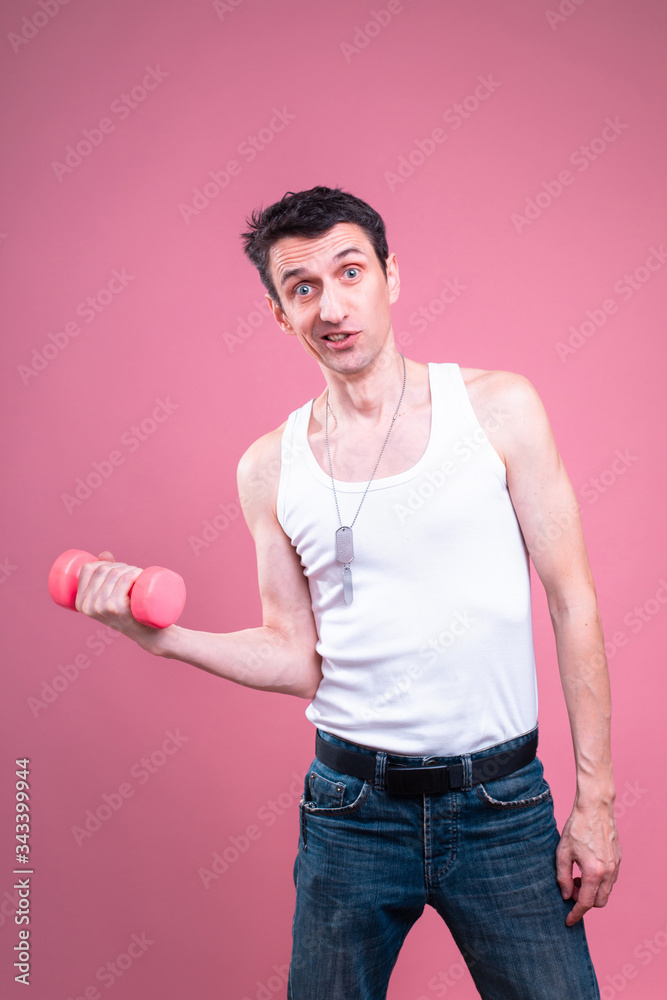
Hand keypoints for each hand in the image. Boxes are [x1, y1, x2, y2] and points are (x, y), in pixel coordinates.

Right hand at [75, 551, 164, 649]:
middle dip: (121, 565)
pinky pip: (125, 579)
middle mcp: (88, 606)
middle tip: (133, 574)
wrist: (147, 633)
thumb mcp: (111, 596)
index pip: (87, 569)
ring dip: (131, 568)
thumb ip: (105, 575)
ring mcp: (102, 607)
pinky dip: (134, 571)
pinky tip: (141, 574)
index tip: (117, 568)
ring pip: (115, 572)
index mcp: (80, 603)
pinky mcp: (116, 607)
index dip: (104, 562)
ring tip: (139, 576)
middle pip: (103, 569)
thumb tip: (105, 553)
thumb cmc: (129, 612)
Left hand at [556, 798, 621, 925]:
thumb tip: (565, 895)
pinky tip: (586, 868)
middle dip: (584, 901)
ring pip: (606, 891)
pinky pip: (610, 880)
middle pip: (599, 902)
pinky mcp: (618, 859)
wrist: (595, 808)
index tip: (568, 921)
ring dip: (592, 891)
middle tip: (570, 887)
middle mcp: (608, 872)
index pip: (585, 903)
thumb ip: (562, 876)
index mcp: (593, 872)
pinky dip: (599, 881)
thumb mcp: (562, 852)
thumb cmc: (576, 827)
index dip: (575, 914)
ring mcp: (616, 866)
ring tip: (577, 875)